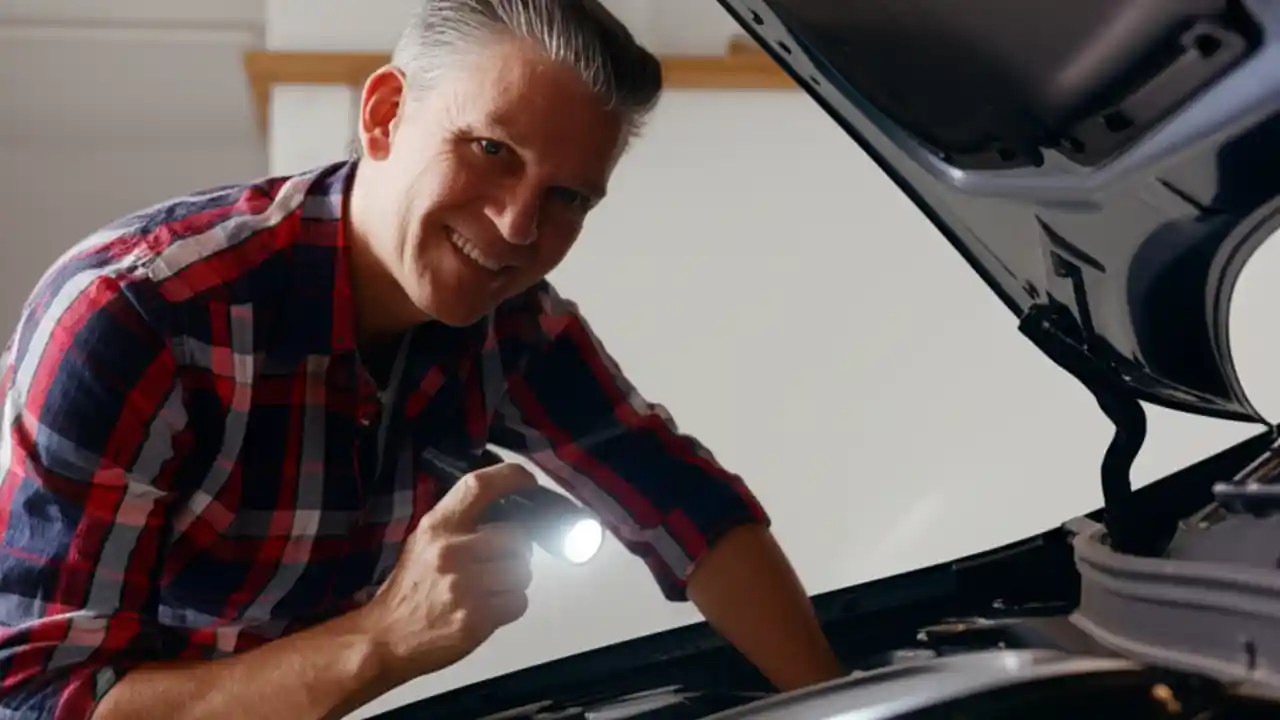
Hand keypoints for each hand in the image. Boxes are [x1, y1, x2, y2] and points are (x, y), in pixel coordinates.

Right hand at [358, 462, 536, 684]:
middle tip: (499, 563)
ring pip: (522, 571)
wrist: (384, 639)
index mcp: (437, 526)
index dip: (510, 477)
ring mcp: (464, 586)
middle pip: (517, 537)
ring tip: (489, 589)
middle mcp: (451, 551)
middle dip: (517, 551)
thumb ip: (459, 524)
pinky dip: (510, 606)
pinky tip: (488, 609)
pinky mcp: (475, 619)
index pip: (478, 486)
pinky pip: (519, 602)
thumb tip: (504, 511)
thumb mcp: (423, 543)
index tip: (528, 481)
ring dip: (513, 581)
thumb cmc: (409, 589)